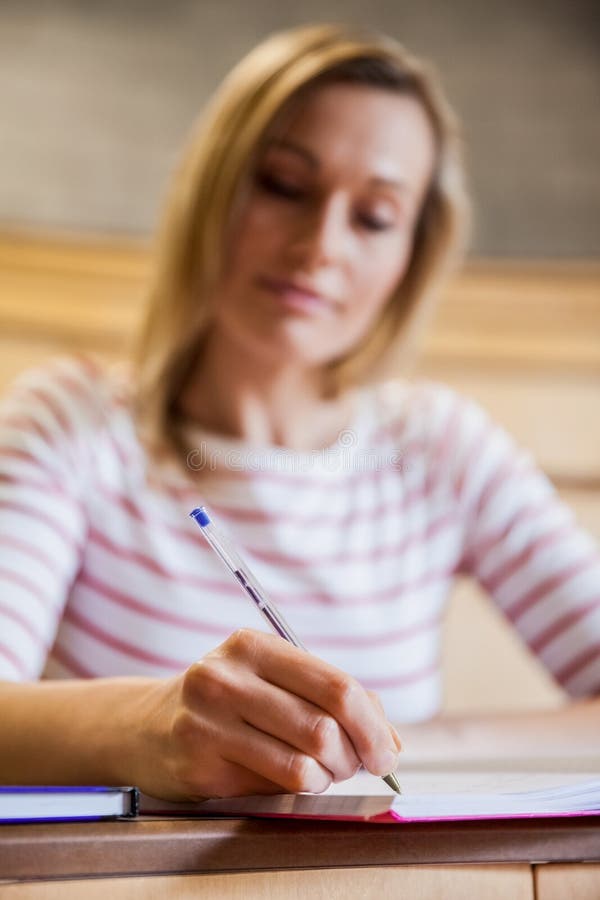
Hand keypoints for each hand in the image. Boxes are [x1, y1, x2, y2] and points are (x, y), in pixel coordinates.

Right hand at [135, 628, 400, 800]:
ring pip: (304, 761)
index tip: (386, 750)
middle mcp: (227, 676)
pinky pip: (276, 783)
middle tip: (356, 765)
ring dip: (329, 776)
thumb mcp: (272, 680)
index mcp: (253, 646)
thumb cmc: (228, 702)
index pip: (335, 685)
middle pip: (324, 725)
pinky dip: (301, 788)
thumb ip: (331, 698)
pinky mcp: (199, 763)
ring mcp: (208, 720)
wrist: (147, 728)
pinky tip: (292, 779)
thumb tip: (390, 741)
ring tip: (324, 772)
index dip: (372, 724)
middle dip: (355, 755)